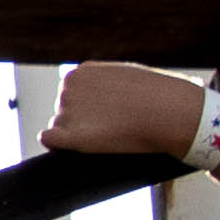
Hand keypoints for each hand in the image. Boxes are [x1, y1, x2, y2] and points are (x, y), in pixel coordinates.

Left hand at [47, 59, 210, 157]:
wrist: (170, 111)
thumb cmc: (156, 94)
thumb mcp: (126, 74)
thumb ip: (105, 81)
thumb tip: (99, 93)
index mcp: (80, 72)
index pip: (72, 96)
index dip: (88, 109)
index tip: (107, 116)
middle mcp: (67, 87)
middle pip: (65, 111)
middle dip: (83, 121)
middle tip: (112, 125)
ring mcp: (67, 109)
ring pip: (62, 127)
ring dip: (79, 134)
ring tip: (109, 132)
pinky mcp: (71, 133)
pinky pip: (49, 139)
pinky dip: (55, 144)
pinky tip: (66, 147)